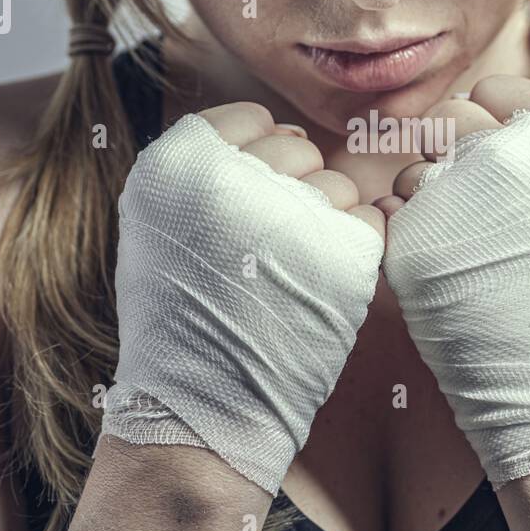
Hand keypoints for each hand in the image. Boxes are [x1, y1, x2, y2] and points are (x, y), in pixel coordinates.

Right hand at [99, 104, 384, 494]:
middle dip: (295, 187)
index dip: (260, 155)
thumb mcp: (159, 230)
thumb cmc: (180, 326)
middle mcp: (232, 176)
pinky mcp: (343, 251)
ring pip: (338, 184)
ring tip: (289, 278)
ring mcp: (291, 212)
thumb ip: (206, 172)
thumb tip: (277, 133)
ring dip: (326, 223)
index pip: (248, 119)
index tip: (253, 198)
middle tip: (270, 249)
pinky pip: (371, 222)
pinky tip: (319, 290)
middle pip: (296, 146)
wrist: (200, 411)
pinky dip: (355, 252)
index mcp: (176, 163)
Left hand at [378, 75, 529, 487]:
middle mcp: (500, 157)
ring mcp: (451, 198)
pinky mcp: (410, 241)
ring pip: (413, 167)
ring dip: (427, 197)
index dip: (490, 116)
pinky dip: (408, 235)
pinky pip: (391, 215)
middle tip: (468, 194)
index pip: (497, 90)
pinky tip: (442, 269)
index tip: (492, 149)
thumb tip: (505, 113)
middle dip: (451, 149)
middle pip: (449, 118)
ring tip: (466, 247)